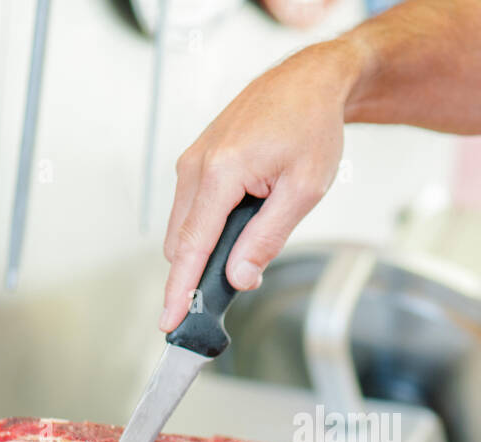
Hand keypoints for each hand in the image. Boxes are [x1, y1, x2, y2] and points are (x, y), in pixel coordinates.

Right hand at [158, 40, 363, 331]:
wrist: (308, 83)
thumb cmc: (311, 127)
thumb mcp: (303, 191)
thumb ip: (267, 238)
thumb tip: (239, 277)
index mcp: (221, 171)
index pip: (191, 246)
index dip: (180, 290)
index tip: (169, 321)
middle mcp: (197, 165)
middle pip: (181, 242)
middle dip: (197, 274)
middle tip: (230, 293)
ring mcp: (192, 160)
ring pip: (185, 228)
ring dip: (207, 250)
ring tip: (247, 248)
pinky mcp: (197, 161)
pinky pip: (192, 209)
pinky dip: (208, 230)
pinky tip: (241, 225)